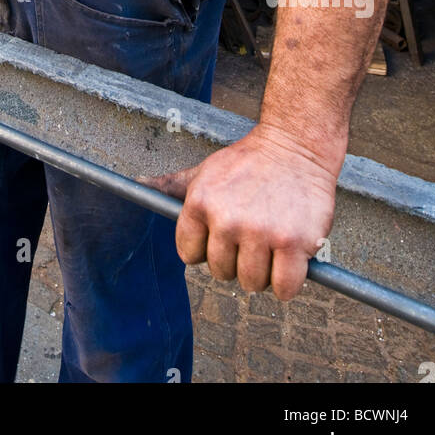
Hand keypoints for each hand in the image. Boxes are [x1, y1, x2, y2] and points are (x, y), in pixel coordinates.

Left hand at [139, 123, 337, 300]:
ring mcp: (261, 232)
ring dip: (263, 274)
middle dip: (236, 262)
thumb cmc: (248, 162)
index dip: (206, 250)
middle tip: (251, 238)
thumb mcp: (205, 170)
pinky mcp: (295, 243)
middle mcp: (227, 220)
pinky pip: (285, 288)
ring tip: (271, 245)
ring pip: (252, 283)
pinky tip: (291, 260)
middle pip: (221, 272)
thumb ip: (171, 185)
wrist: (295, 146)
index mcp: (200, 203)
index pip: (189, 254)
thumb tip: (138, 182)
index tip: (222, 238)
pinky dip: (288, 283)